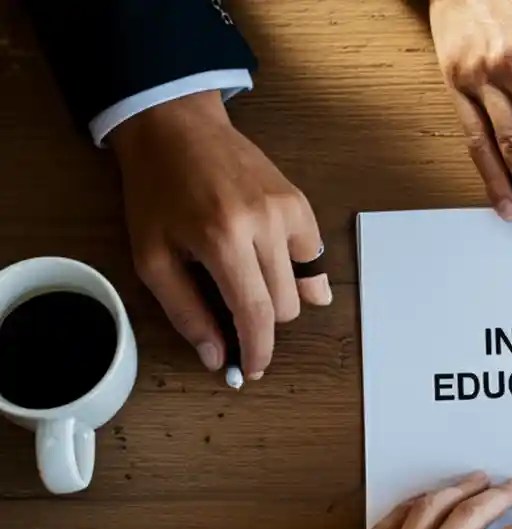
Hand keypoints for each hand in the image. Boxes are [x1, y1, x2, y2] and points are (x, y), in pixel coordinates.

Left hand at [110, 90, 331, 379]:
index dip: (259, 350)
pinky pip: (312, 258)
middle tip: (234, 315)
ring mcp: (289, 211)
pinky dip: (296, 271)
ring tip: (248, 280)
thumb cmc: (158, 192)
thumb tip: (217, 357)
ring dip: (279, 297)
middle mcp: (264, 223)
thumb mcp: (152, 258)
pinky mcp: (300, 203)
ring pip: (305, 287)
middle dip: (262, 322)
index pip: (256, 313)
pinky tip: (269, 261)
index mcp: (223, 238)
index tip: (253, 369)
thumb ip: (186, 312)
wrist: (177, 130)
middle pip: (285, 306)